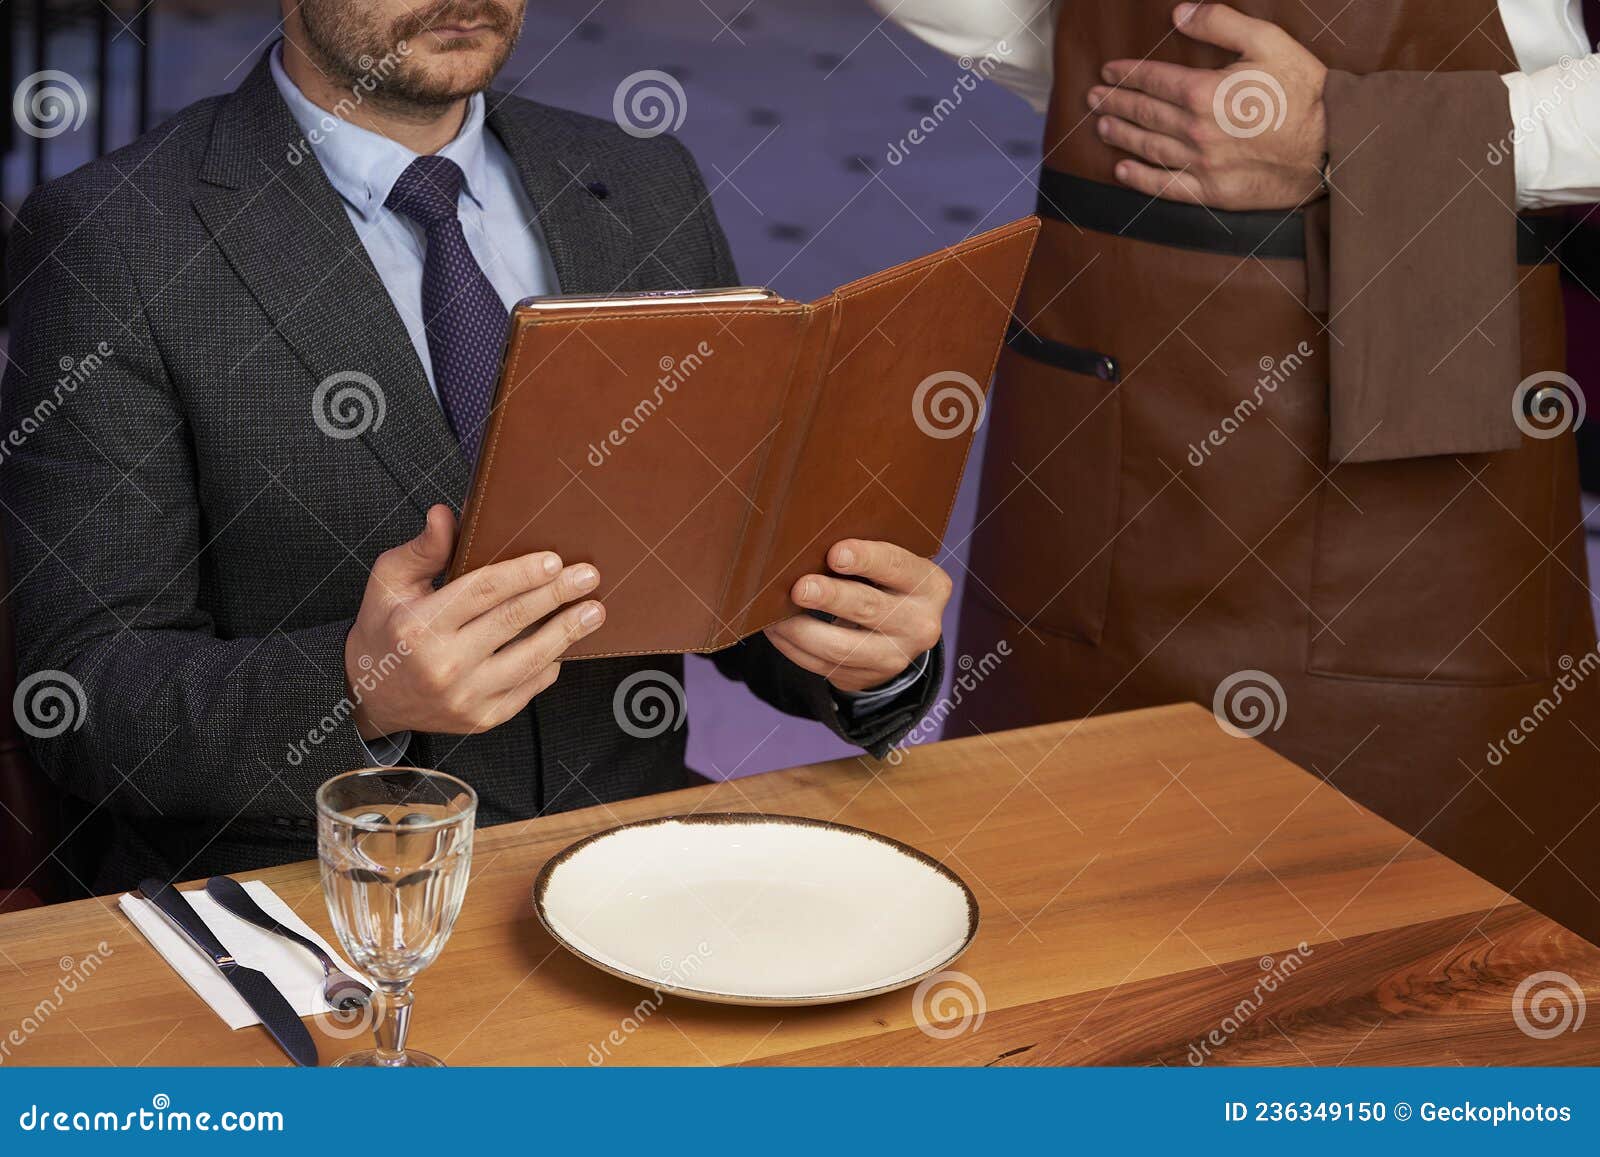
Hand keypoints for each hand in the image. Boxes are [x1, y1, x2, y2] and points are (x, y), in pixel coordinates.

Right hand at [344, 504, 604, 737]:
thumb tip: (447, 514)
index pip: (483, 592)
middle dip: (556, 595)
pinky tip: (564, 643)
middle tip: (588, 576)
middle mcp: (444, 664)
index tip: (554, 559)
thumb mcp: (389, 582)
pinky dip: (549, 664)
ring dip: (567, 632)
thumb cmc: (385, 630)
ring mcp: (465, 697)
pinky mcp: (482, 718)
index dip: (523, 574)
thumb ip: (422, 549)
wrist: (370, 695)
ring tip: (594, 610)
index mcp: (420, 625)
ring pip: (530, 659)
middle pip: (513, 621)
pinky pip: (528, 688)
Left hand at [764, 540, 949, 693]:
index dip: (865, 559)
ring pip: (841, 648)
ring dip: (800, 630)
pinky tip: (776, 630)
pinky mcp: (865, 677)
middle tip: (799, 588)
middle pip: (868, 608)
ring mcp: (894, 657)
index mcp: (929, 585)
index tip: (835, 553)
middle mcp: (919, 624)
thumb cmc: (886, 582)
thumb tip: (807, 541)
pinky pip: (822, 666)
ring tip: (773, 614)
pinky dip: (793, 648)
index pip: (896, 567)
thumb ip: (864, 554)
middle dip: (830, 597)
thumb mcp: (892, 566)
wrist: (900, 634)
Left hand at [1088, 2, 1327, 209]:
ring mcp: (1200, 164)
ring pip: (1149, 148)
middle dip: (1116, 103)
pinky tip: (1123, 170)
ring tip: (1102, 126)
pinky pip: (1165, 186)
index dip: (1127, 74)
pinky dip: (1140, 178)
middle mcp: (1194, 131)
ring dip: (1121, 136)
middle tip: (1093, 98)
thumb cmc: (1302, 92)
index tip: (1108, 71)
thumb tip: (1180, 12)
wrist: (1331, 147)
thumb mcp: (1268, 41)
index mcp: (1204, 92)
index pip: (1153, 80)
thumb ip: (1220, 23)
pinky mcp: (1210, 192)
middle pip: (1145, 114)